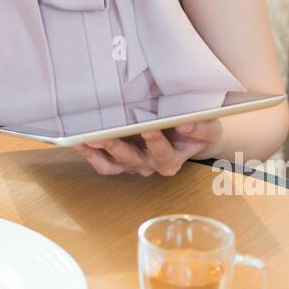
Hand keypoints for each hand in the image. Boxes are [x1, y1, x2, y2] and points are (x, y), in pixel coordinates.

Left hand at [77, 119, 222, 177]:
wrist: (191, 134)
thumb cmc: (197, 129)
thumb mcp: (209, 127)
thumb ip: (200, 127)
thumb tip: (185, 123)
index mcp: (172, 159)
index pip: (163, 153)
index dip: (156, 142)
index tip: (149, 128)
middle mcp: (150, 165)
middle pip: (132, 159)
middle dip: (117, 147)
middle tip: (104, 135)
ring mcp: (133, 164)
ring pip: (113, 165)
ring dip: (98, 153)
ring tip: (85, 140)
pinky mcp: (119, 161)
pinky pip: (103, 164)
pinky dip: (90, 154)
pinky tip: (79, 141)